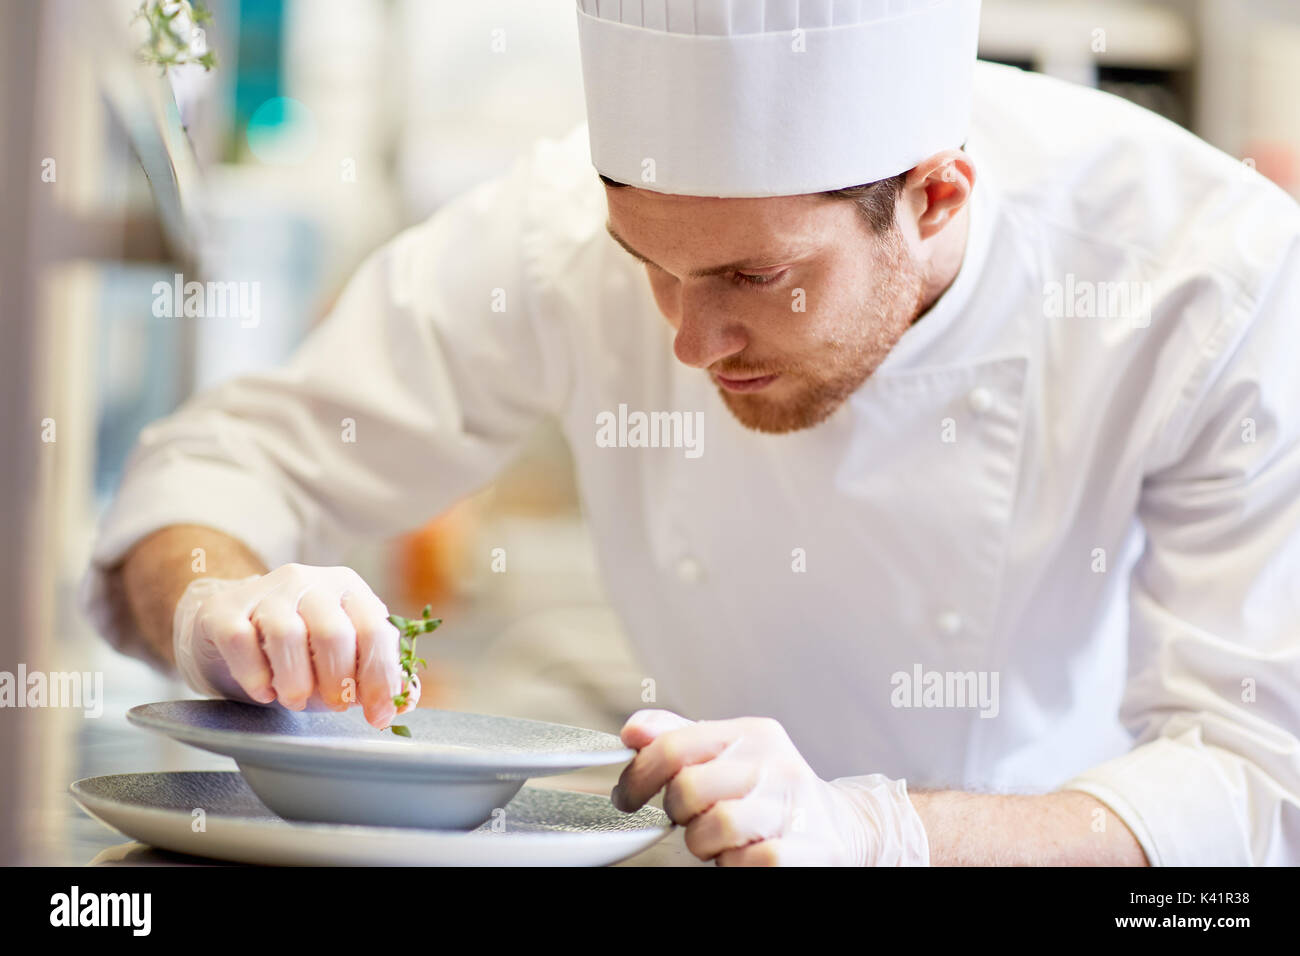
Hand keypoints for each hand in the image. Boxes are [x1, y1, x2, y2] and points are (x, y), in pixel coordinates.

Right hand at [172, 564, 414, 727]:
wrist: (233, 627)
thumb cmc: (300, 649)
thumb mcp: (343, 658)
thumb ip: (377, 675)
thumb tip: (406, 701)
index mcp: (348, 589)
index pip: (375, 628)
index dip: (381, 677)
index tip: (378, 715)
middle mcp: (309, 581)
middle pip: (332, 632)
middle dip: (337, 681)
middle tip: (334, 705)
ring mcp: (265, 591)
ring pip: (286, 634)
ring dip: (296, 681)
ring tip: (295, 700)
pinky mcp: (225, 609)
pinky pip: (240, 640)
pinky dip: (255, 675)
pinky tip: (264, 692)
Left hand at [611, 709, 929, 865]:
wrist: (842, 828)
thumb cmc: (771, 792)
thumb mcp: (731, 753)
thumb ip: (680, 737)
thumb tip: (633, 730)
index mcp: (753, 734)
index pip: (675, 745)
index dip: (638, 774)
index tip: (629, 795)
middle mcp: (775, 765)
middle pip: (688, 788)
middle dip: (677, 812)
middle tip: (689, 818)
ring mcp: (792, 808)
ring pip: (714, 828)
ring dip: (703, 843)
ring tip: (717, 839)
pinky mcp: (803, 851)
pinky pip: (744, 862)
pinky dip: (733, 864)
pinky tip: (742, 855)